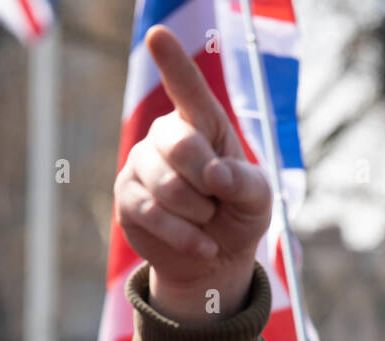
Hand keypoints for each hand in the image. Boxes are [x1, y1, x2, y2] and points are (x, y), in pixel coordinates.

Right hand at [114, 26, 271, 322]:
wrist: (213, 260)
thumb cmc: (237, 214)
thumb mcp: (257, 198)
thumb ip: (246, 182)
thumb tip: (216, 174)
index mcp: (202, 123)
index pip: (188, 88)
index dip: (172, 62)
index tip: (158, 36)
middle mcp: (166, 135)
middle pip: (182, 145)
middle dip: (209, 181)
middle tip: (218, 199)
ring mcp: (142, 164)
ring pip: (167, 186)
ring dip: (199, 214)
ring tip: (207, 220)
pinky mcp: (127, 198)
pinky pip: (153, 214)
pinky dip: (185, 236)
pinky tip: (201, 245)